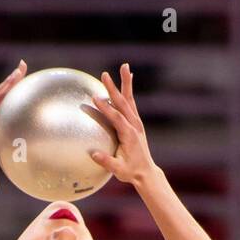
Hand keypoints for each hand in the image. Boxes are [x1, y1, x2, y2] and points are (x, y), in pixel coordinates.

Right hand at [89, 63, 157, 186]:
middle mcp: (134, 126)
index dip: (106, 108)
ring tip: (124, 67)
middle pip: (124, 103)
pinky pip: (132, 103)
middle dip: (114, 88)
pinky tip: (128, 80)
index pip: (116, 118)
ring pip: (130, 99)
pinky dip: (129, 91)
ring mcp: (136, 123)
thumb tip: (93, 154)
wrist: (146, 173)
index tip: (95, 97)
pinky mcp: (136, 123)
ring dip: (126, 83)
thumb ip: (106, 161)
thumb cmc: (131, 172)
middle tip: (104, 75)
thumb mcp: (119, 170)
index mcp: (129, 135)